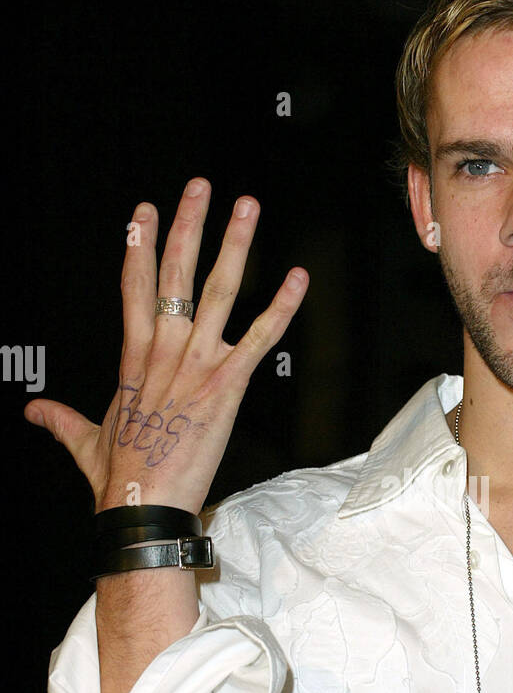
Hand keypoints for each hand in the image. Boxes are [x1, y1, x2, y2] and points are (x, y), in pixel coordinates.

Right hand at [23, 178, 307, 514]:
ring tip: (247, 207)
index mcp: (134, 358)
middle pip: (175, 274)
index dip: (140, 245)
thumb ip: (61, 419)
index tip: (144, 211)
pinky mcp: (225, 386)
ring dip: (234, 246)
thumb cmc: (119, 477)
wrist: (142, 505)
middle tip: (199, 187)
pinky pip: (259, 338)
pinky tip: (298, 278)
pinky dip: (281, 307)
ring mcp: (196, 365)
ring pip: (217, 292)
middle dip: (187, 226)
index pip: (136, 288)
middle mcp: (165, 352)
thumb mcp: (84, 441)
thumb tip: (33, 411)